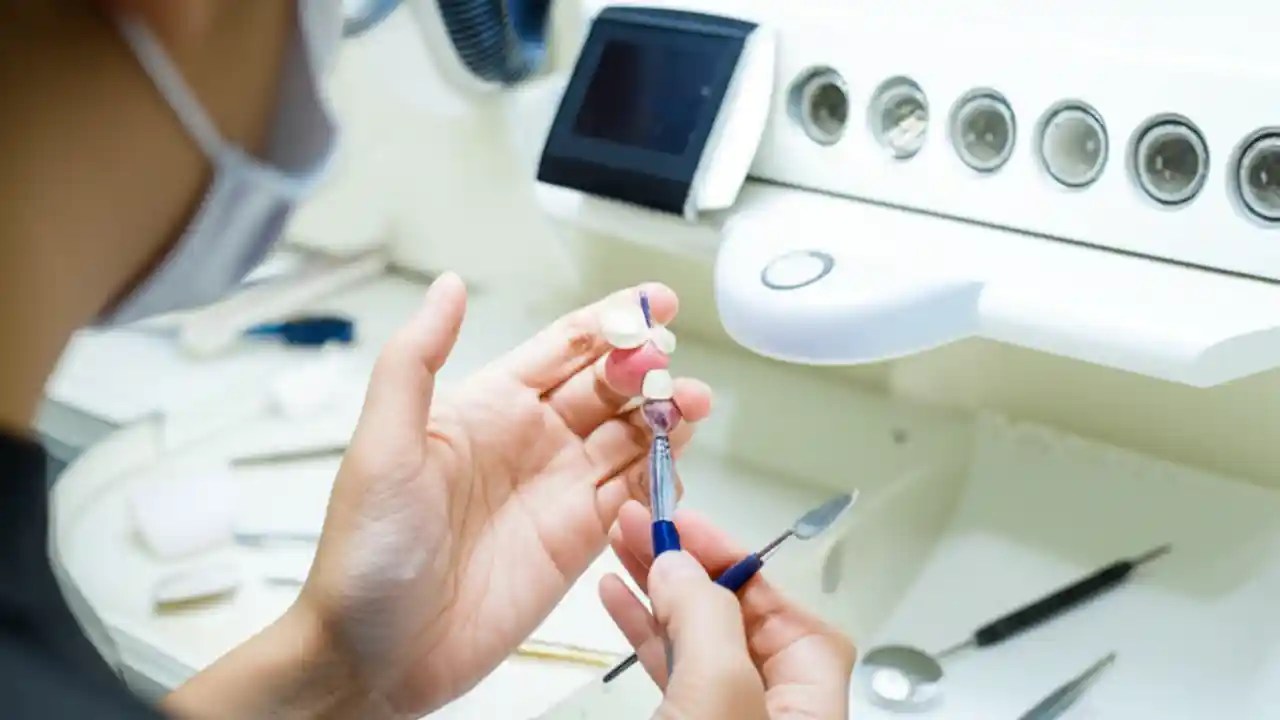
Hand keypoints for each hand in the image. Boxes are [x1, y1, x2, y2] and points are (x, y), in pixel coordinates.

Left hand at [294, 274, 711, 715]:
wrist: (374, 654)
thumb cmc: (364, 553)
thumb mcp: (384, 445)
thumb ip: (417, 360)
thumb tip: (447, 287)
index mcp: (486, 408)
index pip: (563, 348)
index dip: (611, 321)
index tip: (655, 303)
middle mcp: (528, 442)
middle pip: (606, 387)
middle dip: (646, 368)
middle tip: (670, 364)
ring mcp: (557, 491)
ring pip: (629, 437)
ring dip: (666, 415)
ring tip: (694, 401)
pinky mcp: (577, 542)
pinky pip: (633, 495)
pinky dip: (663, 472)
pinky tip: (682, 453)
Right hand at [601, 501, 855, 718]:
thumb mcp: (719, 689)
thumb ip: (705, 617)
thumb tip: (679, 563)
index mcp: (811, 704)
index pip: (790, 615)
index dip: (739, 564)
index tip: (686, 526)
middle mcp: (773, 710)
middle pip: (738, 620)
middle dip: (688, 565)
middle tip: (642, 523)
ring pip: (695, 642)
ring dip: (656, 588)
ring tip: (621, 544)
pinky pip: (669, 671)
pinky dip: (642, 629)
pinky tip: (617, 596)